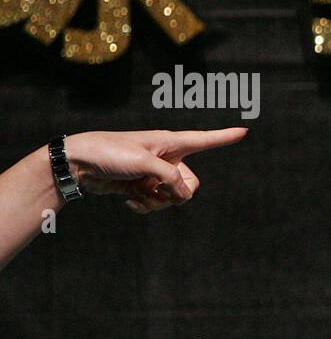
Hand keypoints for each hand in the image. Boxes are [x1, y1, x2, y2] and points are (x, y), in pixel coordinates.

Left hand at [63, 128, 246, 213]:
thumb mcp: (145, 163)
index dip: (224, 137)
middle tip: (159, 190)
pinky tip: (131, 203)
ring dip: (159, 201)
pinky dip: (147, 206)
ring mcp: (154, 174)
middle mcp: (166, 158)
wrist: (78, 164)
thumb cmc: (110, 153)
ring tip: (140, 196)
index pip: (204, 140)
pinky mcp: (141, 187)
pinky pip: (157, 203)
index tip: (244, 131)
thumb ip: (170, 179)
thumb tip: (181, 195)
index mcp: (170, 143)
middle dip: (179, 192)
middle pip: (191, 182)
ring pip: (174, 196)